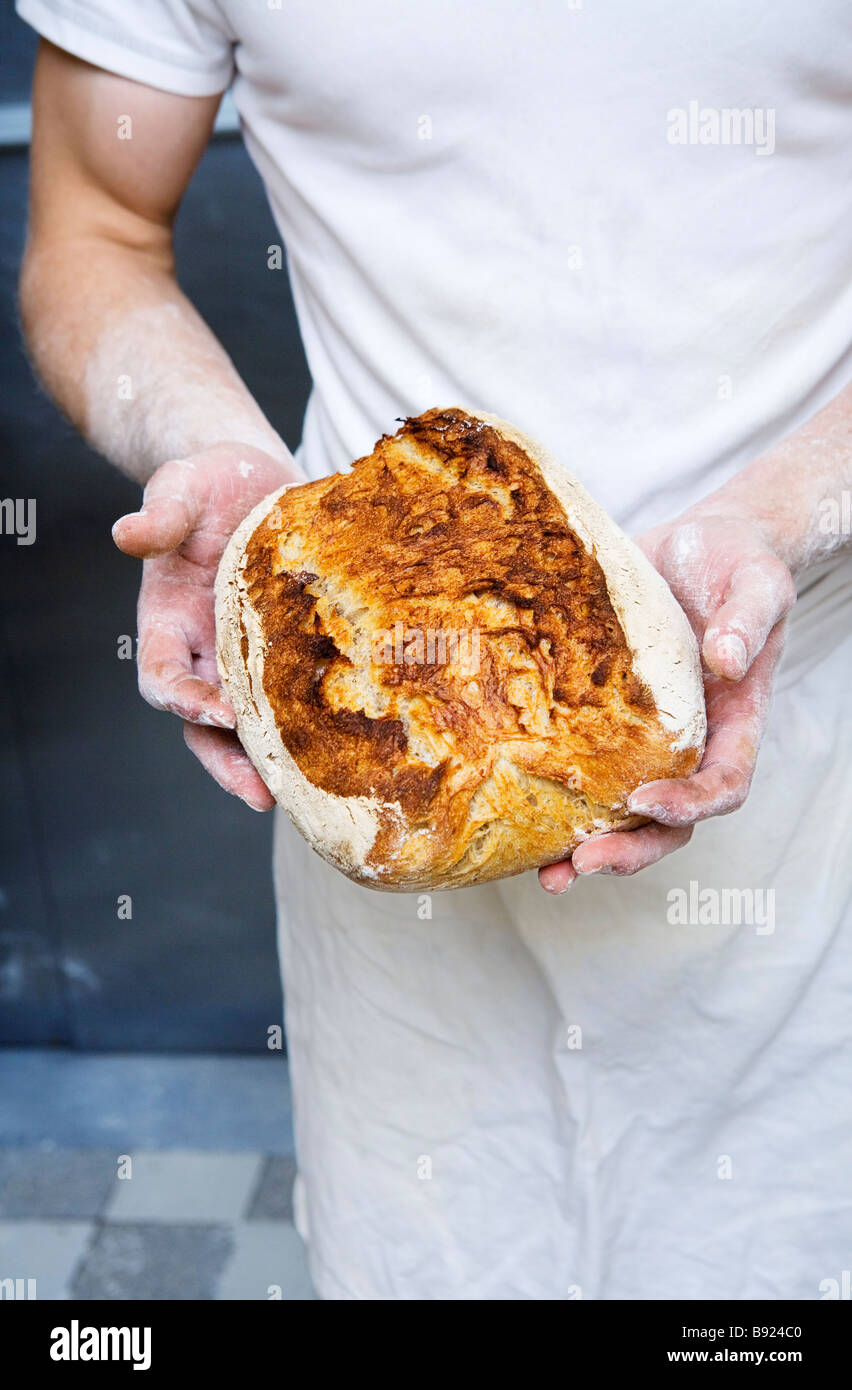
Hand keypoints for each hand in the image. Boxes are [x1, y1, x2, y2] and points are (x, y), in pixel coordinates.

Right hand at [112, 442, 300, 809]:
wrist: (251, 476)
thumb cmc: (208, 482)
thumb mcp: (181, 486)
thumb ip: (159, 514)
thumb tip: (125, 535)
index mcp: (169, 622)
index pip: (164, 676)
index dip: (185, 700)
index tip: (219, 713)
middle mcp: (206, 652)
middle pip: (205, 723)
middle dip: (229, 760)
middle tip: (261, 794)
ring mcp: (249, 658)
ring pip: (256, 724)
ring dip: (276, 760)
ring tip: (309, 794)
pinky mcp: (293, 653)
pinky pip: (300, 697)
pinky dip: (317, 725)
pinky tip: (353, 747)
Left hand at [538, 509, 796, 891]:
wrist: (699, 541)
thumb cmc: (738, 560)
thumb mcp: (758, 582)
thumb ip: (748, 621)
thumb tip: (723, 662)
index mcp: (734, 722)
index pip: (723, 784)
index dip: (690, 804)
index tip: (646, 802)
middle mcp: (689, 742)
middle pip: (670, 821)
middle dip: (631, 848)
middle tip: (584, 863)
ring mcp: (643, 737)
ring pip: (622, 810)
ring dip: (588, 847)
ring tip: (550, 876)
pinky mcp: (601, 716)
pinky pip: (580, 765)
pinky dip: (553, 799)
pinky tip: (515, 817)